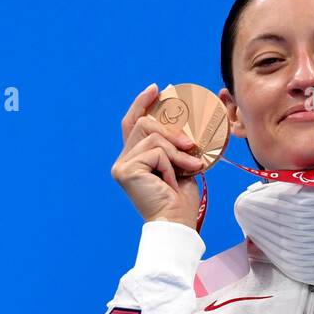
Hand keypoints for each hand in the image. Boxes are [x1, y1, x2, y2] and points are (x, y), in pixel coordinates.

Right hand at [110, 83, 205, 228]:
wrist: (176, 224)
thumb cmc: (180, 201)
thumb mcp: (180, 166)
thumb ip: (175, 147)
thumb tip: (187, 128)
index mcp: (135, 160)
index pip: (133, 124)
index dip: (142, 104)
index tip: (156, 88)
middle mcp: (124, 161)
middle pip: (143, 124)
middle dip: (171, 131)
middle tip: (191, 145)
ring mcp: (122, 166)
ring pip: (152, 136)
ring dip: (176, 152)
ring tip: (190, 168)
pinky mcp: (126, 171)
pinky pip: (155, 151)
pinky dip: (171, 164)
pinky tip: (173, 181)